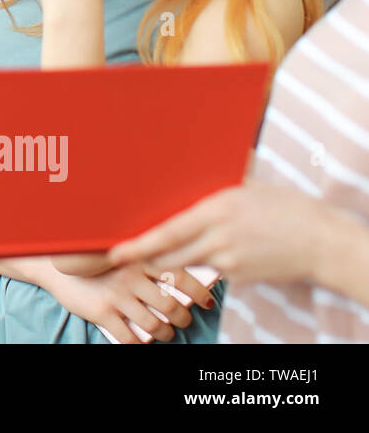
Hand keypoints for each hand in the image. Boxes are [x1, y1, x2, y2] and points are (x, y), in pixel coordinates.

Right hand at [48, 261, 211, 343]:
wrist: (54, 265)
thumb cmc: (93, 259)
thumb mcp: (121, 251)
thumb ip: (146, 257)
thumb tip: (179, 273)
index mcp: (139, 257)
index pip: (180, 276)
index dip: (199, 292)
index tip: (206, 301)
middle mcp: (130, 275)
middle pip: (171, 305)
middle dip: (182, 318)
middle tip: (183, 320)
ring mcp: (116, 295)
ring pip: (154, 324)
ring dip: (166, 333)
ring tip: (167, 333)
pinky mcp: (101, 312)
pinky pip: (129, 337)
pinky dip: (140, 344)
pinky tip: (142, 341)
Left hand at [108, 183, 327, 284]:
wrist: (322, 240)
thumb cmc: (284, 206)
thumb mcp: (247, 186)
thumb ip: (216, 185)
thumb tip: (191, 160)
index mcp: (217, 209)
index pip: (167, 231)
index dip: (138, 245)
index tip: (117, 252)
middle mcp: (219, 237)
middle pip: (169, 256)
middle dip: (145, 258)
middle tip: (121, 257)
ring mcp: (229, 261)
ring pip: (186, 265)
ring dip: (171, 261)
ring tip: (160, 251)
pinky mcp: (239, 277)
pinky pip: (209, 271)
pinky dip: (203, 263)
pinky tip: (215, 251)